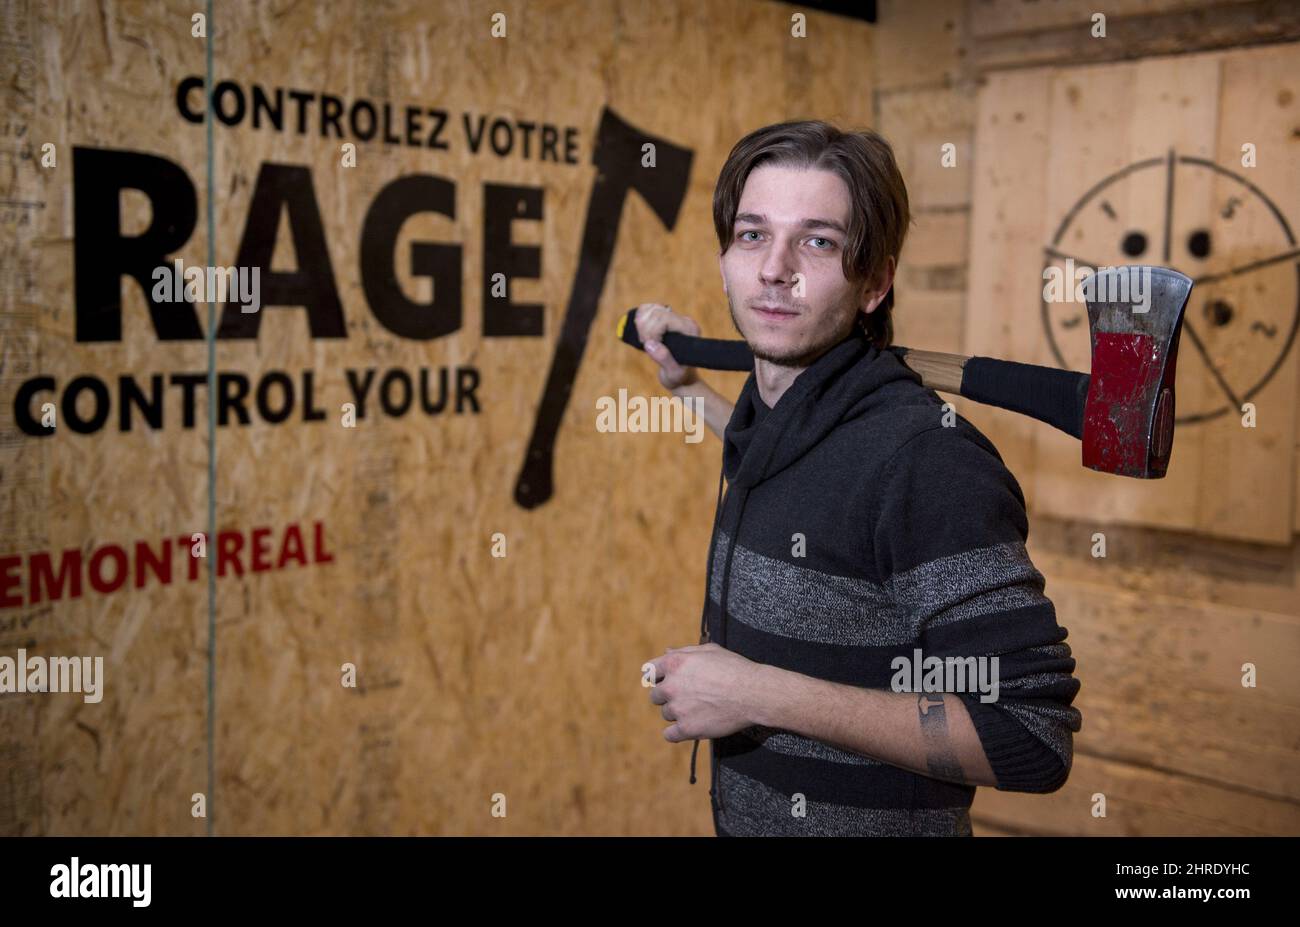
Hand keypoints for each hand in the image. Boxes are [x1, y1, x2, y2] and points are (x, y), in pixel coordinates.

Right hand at [633, 303, 700, 390]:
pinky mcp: (665, 319)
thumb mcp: (673, 373)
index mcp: (689, 330)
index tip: (648, 345)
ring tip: (645, 341)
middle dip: (645, 330)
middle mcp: (683, 321)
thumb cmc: (679, 377)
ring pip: (650, 309)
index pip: (665, 318)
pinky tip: (642, 333)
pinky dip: (640, 319)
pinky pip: (648, 309)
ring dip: (641, 325)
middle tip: (645, 345)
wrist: (682, 377)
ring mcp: (674, 318)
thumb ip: (664, 359)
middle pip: (656, 312)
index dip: (652, 331)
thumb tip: (650, 344)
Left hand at [645, 643, 760, 741]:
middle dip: (669, 697)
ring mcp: (678, 708)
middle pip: (656, 696)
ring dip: (678, 713)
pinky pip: (669, 735)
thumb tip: (666, 652)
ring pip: (666, 714)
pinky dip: (677, 733)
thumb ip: (684, 652)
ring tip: (700, 709)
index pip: (650, 672)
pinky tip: (688, 728)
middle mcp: (671, 685)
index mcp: (674, 663)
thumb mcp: (709, 651)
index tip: (666, 683)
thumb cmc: (734, 668)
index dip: (659, 677)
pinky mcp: (687, 728)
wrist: (753, 693)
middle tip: (689, 697)